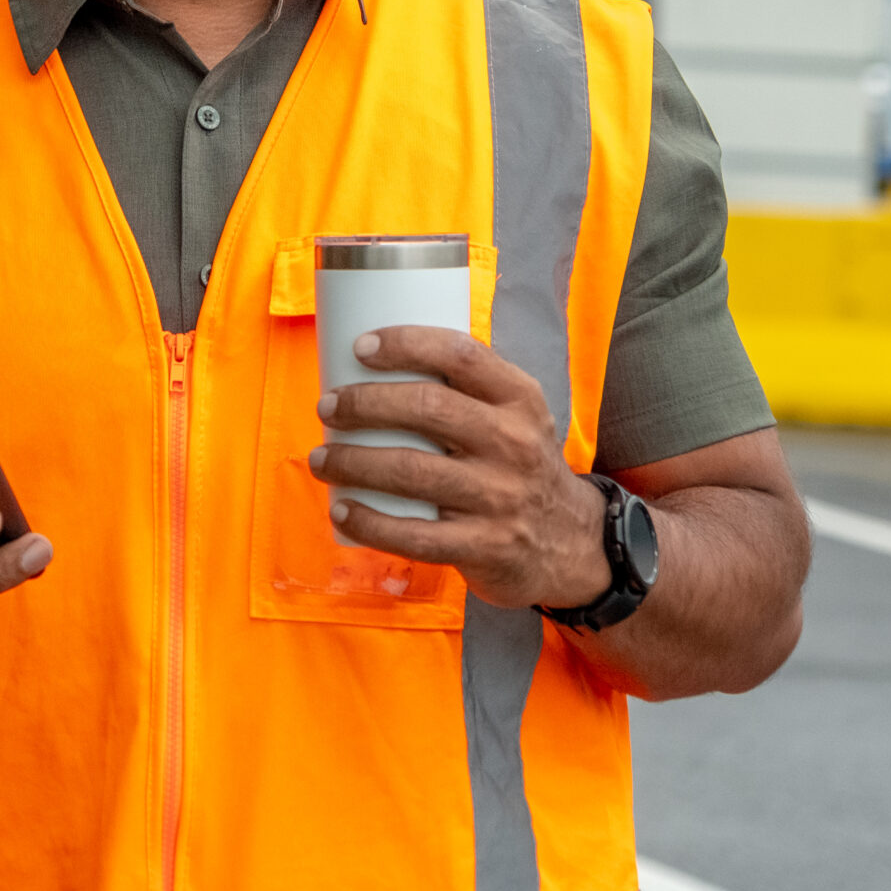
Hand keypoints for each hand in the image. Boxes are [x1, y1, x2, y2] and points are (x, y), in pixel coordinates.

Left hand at [310, 325, 609, 611]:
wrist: (569, 544)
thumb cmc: (518, 467)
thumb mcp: (516, 417)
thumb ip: (467, 389)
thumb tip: (376, 358)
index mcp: (520, 399)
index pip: (461, 354)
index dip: (405, 344)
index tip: (360, 347)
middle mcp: (514, 443)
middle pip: (428, 408)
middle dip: (364, 404)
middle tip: (327, 407)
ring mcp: (500, 498)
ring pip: (412, 471)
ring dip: (353, 462)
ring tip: (321, 457)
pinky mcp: (485, 547)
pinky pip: (415, 536)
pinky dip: (370, 523)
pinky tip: (342, 511)